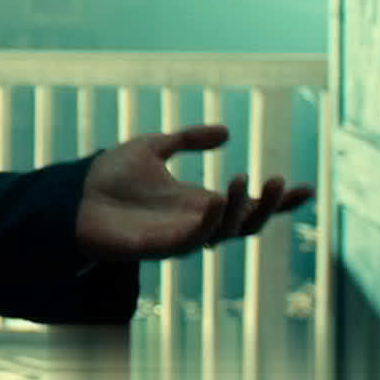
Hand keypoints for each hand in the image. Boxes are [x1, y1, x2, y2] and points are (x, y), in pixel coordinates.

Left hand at [75, 123, 313, 261]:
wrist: (71, 196)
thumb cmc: (108, 177)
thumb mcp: (153, 148)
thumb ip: (187, 140)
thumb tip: (227, 132)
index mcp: (199, 203)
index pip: (249, 204)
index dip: (280, 200)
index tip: (307, 187)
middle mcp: (196, 223)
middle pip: (247, 223)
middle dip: (268, 206)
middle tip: (278, 181)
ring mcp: (180, 238)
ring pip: (226, 232)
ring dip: (241, 209)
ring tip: (246, 179)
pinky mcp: (160, 248)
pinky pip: (193, 240)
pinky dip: (209, 222)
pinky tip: (216, 200)